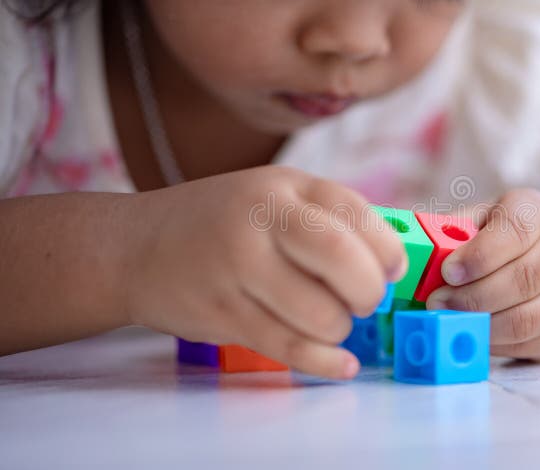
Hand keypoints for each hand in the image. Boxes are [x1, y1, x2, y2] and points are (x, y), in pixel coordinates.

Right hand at [124, 166, 406, 378]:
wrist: (135, 247)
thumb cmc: (220, 222)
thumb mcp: (271, 196)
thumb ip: (325, 218)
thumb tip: (390, 260)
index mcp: (283, 187)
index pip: (356, 212)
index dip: (386, 249)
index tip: (391, 270)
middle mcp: (259, 221)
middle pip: (341, 257)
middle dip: (369, 290)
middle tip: (365, 300)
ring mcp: (236, 267)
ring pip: (318, 312)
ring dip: (340, 327)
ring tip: (330, 319)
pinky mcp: (222, 313)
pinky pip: (288, 346)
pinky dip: (325, 361)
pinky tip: (342, 363)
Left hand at [426, 189, 539, 360]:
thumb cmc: (506, 236)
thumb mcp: (483, 220)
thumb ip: (452, 233)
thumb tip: (409, 251)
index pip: (515, 232)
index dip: (479, 256)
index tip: (447, 272)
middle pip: (524, 279)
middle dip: (474, 297)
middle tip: (436, 304)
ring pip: (530, 318)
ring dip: (483, 326)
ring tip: (451, 322)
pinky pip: (533, 343)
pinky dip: (498, 344)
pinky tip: (474, 335)